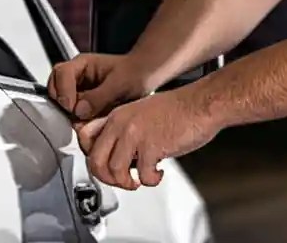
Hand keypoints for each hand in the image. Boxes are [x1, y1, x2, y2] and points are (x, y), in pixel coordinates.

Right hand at [47, 53, 151, 121]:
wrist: (145, 79)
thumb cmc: (134, 73)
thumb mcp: (120, 83)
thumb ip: (99, 96)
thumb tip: (79, 110)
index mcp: (82, 64)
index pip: (61, 73)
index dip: (63, 90)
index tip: (71, 105)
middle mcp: (76, 77)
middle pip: (54, 87)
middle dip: (62, 103)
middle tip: (75, 114)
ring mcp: (77, 92)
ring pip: (60, 104)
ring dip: (69, 114)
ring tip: (84, 119)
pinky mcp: (82, 106)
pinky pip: (72, 115)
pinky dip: (77, 121)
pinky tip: (90, 123)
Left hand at [76, 88, 218, 190]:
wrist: (201, 104)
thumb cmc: (178, 109)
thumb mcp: (141, 112)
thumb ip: (124, 129)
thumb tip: (115, 153)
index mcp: (117, 115)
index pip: (86, 138)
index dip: (92, 157)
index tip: (104, 166)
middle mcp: (122, 124)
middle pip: (95, 160)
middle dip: (106, 178)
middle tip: (120, 181)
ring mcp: (135, 135)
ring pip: (114, 171)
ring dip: (126, 183)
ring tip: (139, 181)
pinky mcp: (152, 147)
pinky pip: (142, 175)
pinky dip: (151, 180)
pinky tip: (158, 173)